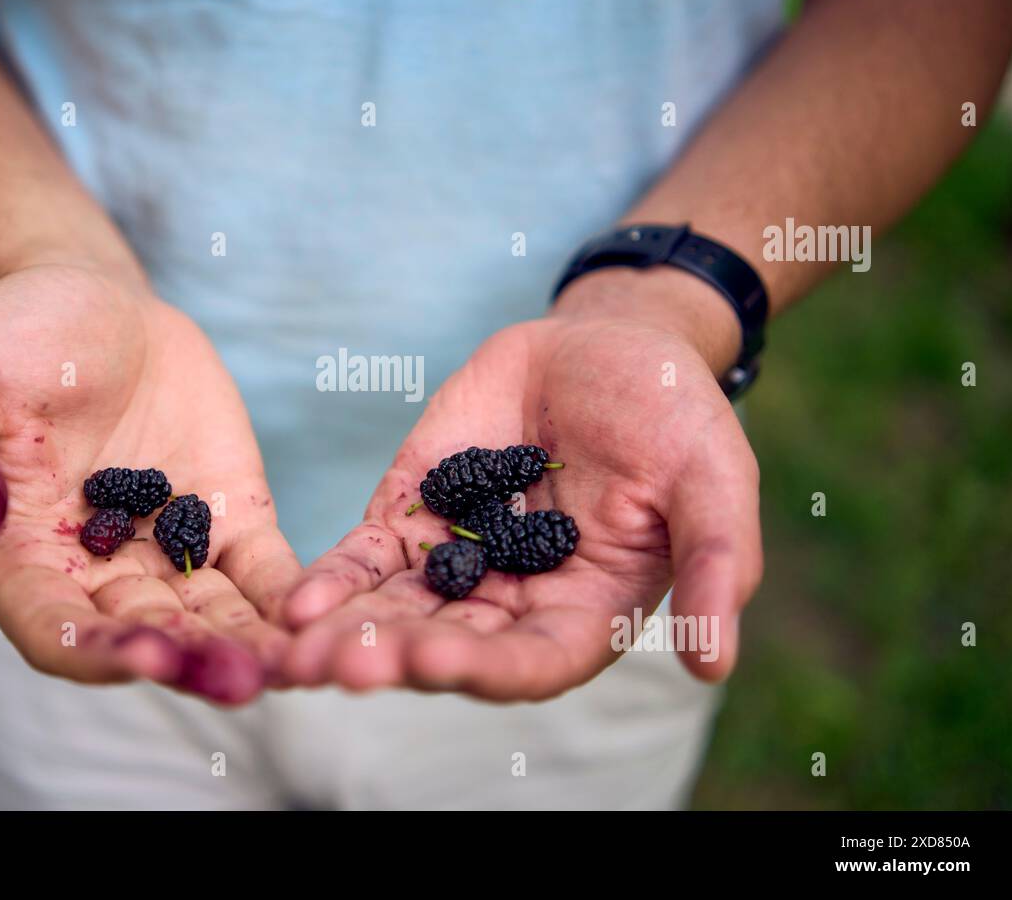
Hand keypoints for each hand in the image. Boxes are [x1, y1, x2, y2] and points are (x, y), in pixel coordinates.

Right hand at [0, 263, 297, 703]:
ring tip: (294, 665)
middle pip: (144, 632)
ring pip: (209, 614)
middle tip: (241, 680)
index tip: (143, 653)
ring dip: (249, 644)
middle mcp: (95, 570)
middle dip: (193, 659)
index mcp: (20, 554)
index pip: (53, 625)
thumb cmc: (13, 337)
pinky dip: (286, 595)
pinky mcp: (228, 518)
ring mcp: (167, 548)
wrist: (97, 303)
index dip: (96, 646)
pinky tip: (319, 617)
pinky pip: (260, 569)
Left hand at [283, 268, 761, 699]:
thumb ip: (716, 564)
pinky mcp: (411, 515)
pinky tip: (295, 604)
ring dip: (345, 637)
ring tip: (295, 654)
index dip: (487, 667)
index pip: (534, 660)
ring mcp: (458, 561)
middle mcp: (515, 601)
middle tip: (340, 667)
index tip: (437, 661)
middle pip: (450, 647)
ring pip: (396, 613)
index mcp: (586, 610)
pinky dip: (331, 582)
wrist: (602, 345)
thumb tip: (716, 665)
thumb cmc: (672, 414)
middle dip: (394, 659)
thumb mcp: (713, 478)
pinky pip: (366, 559)